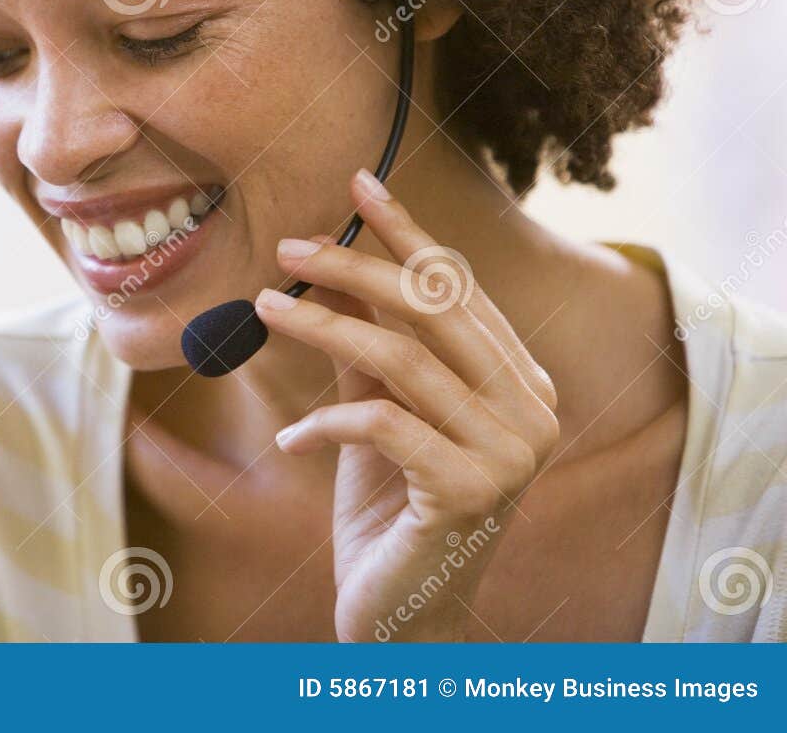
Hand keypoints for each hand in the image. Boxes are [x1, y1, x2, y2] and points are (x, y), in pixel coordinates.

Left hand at [254, 168, 558, 641]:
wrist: (399, 613)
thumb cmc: (386, 506)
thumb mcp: (373, 408)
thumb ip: (362, 341)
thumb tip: (326, 258)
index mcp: (521, 381)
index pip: (459, 286)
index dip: (407, 231)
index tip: (358, 182)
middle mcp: (533, 411)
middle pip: (434, 308)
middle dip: (354, 264)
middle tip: (287, 244)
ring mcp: (511, 454)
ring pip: (401, 359)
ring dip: (321, 326)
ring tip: (263, 310)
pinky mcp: (469, 492)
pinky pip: (382, 425)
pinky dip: (324, 424)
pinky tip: (291, 440)